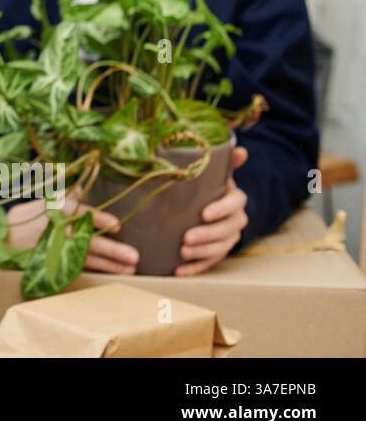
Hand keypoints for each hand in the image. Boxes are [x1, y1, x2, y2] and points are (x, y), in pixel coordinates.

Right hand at [6, 191, 138, 273]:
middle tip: (133, 255)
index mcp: (55, 208)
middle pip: (87, 239)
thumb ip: (68, 195)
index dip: (99, 219)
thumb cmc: (29, 216)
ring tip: (130, 267)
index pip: (80, 213)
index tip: (117, 226)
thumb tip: (86, 180)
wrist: (2, 236)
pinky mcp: (52, 263)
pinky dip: (96, 270)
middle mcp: (55, 228)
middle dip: (111, 249)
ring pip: (86, 257)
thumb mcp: (46, 200)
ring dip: (110, 263)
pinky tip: (113, 272)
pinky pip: (78, 268)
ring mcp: (54, 248)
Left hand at [175, 146, 248, 275]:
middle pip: (228, 229)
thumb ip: (225, 162)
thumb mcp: (213, 172)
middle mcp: (236, 219)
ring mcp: (228, 237)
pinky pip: (210, 262)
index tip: (204, 213)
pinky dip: (196, 268)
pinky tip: (179, 271)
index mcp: (235, 198)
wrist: (206, 204)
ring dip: (202, 253)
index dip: (221, 209)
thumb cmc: (206, 185)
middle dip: (208, 235)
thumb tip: (240, 149)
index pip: (235, 204)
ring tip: (183, 252)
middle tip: (186, 238)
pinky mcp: (218, 251)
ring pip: (221, 248)